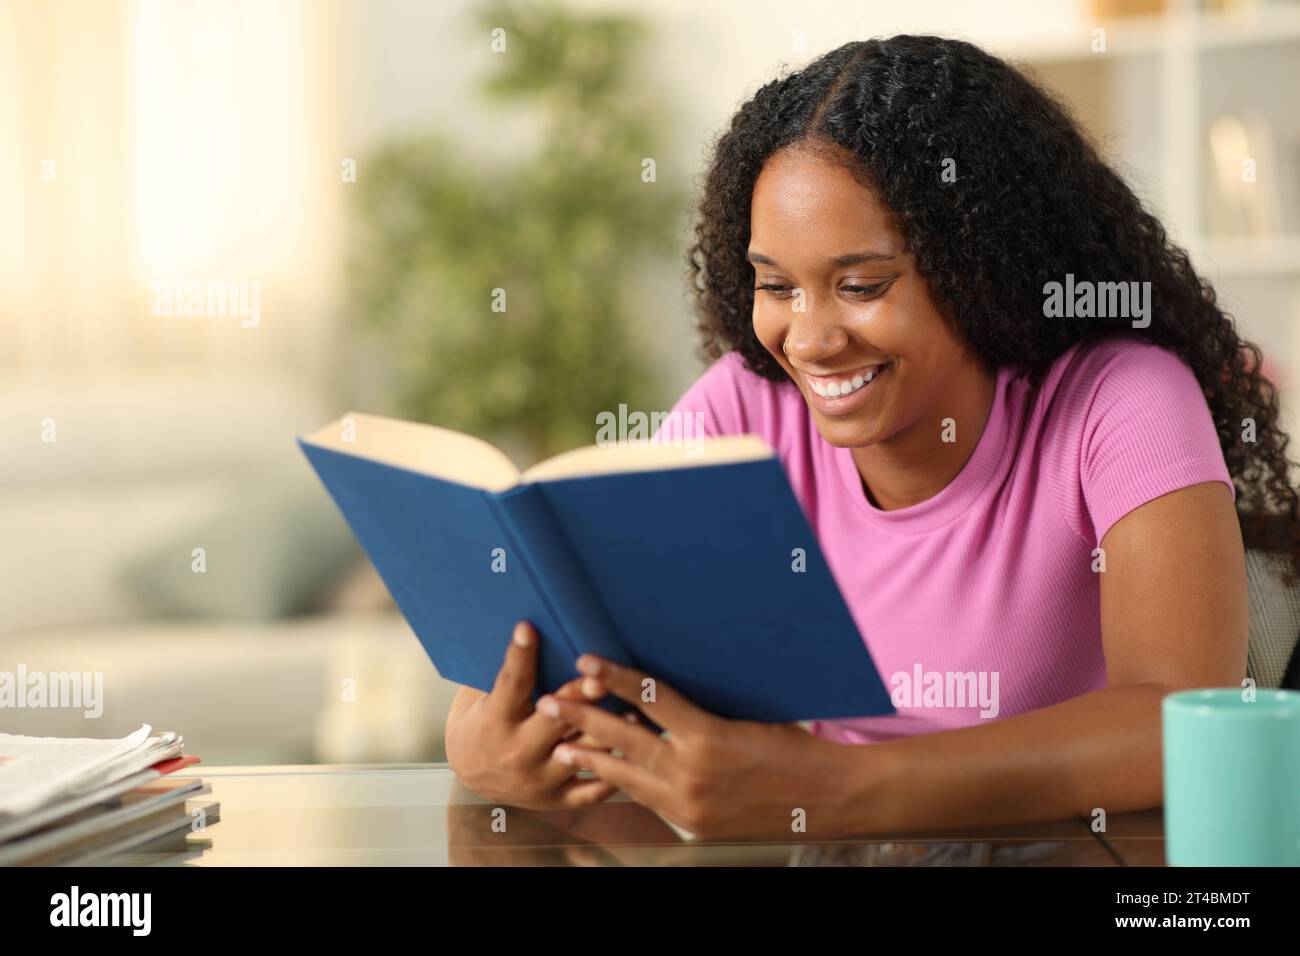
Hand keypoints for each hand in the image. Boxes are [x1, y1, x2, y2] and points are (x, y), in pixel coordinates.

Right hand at [445, 622, 635, 809]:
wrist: (470, 774)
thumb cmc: (484, 720)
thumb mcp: (483, 696)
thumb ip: (507, 672)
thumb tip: (528, 625)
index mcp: (495, 721)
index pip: (511, 684)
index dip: (519, 655)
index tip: (528, 628)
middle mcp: (517, 752)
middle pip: (555, 720)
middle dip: (579, 698)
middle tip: (601, 677)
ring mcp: (539, 779)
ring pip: (581, 754)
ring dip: (608, 733)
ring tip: (634, 713)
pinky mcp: (556, 799)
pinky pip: (593, 789)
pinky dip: (615, 773)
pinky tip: (634, 752)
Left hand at [534, 655, 853, 839]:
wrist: (826, 798)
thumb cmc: (795, 745)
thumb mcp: (748, 714)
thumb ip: (703, 706)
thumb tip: (666, 687)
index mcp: (707, 736)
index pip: (649, 698)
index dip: (614, 677)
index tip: (587, 659)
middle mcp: (691, 772)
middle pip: (623, 739)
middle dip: (582, 718)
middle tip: (550, 701)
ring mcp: (688, 804)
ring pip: (627, 776)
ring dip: (592, 758)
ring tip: (563, 746)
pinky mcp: (692, 825)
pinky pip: (648, 799)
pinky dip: (626, 783)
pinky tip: (607, 775)